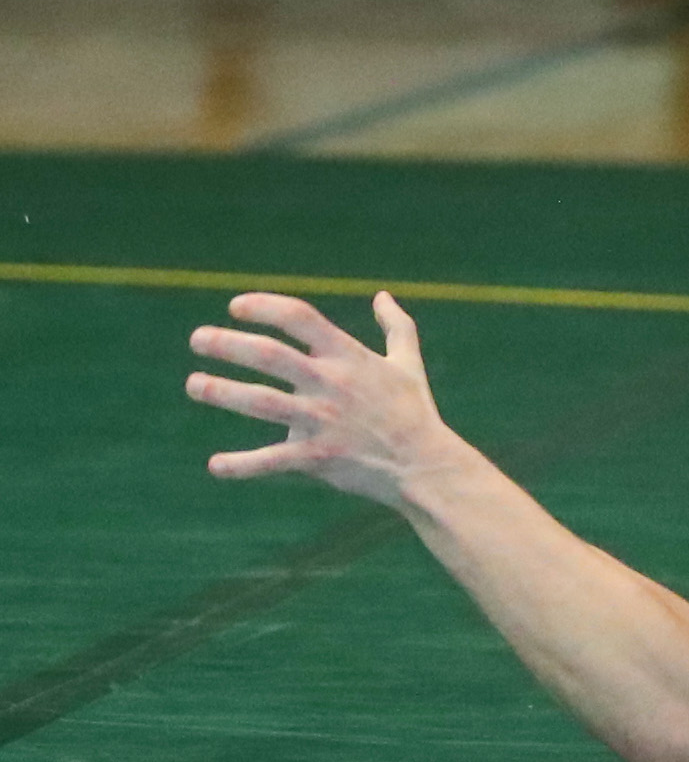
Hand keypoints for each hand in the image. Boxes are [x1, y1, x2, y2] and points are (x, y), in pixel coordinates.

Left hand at [187, 292, 457, 508]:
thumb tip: (382, 296)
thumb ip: (396, 325)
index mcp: (349, 356)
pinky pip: (270, 461)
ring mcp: (321, 421)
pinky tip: (215, 465)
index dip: (265, 307)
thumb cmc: (414, 409)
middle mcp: (330, 383)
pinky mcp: (315, 458)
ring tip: (193, 383)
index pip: (300, 318)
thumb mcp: (408, 361)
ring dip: (222, 392)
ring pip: (261, 402)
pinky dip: (240, 465)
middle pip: (270, 356)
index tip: (236, 305)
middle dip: (229, 344)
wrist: (422, 463)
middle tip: (197, 338)